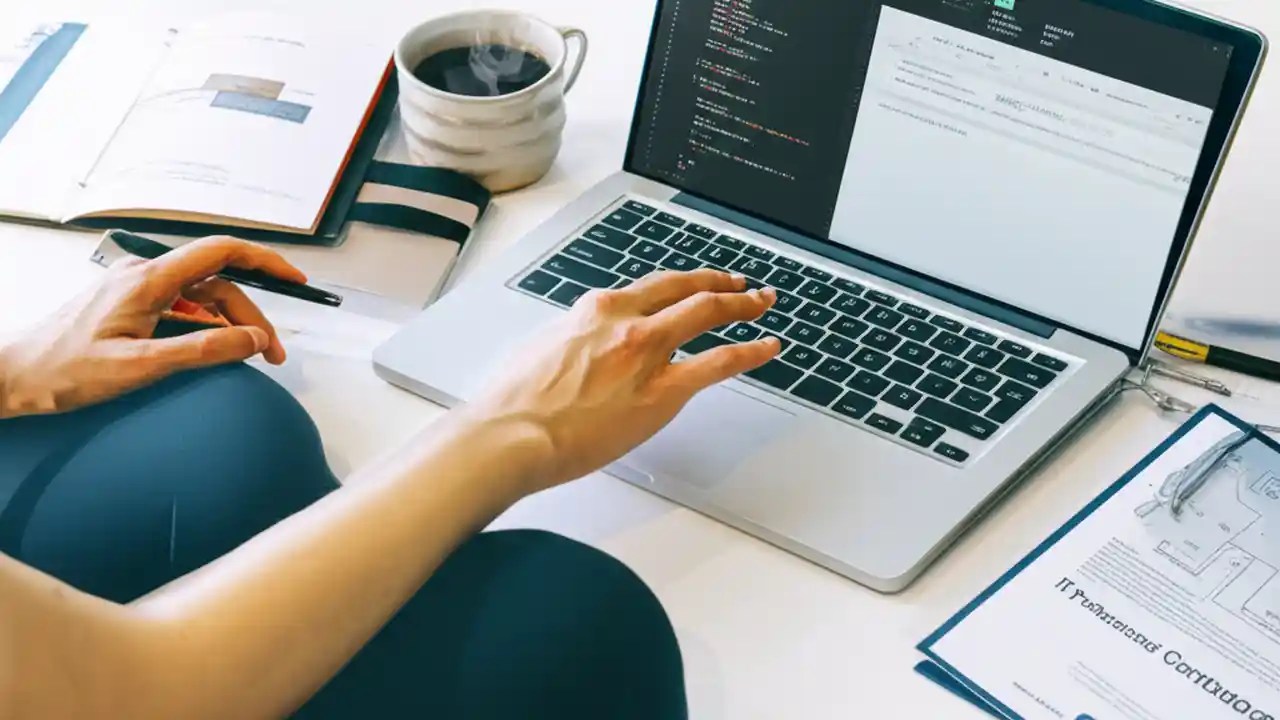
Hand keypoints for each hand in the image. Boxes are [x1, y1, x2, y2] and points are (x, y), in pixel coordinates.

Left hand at [0, 236, 305, 416]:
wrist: (12, 377)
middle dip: (252, 315)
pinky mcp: (129, 307)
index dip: (264, 260)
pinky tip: (213, 351)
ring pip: (202, 298)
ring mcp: (136, 291)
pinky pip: (182, 309)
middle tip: (271, 353)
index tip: (293, 278)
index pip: (221, 252)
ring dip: (231, 325)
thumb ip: (202, 350)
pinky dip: (206, 328)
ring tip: (248, 357)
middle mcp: (143, 277)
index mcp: (148, 281)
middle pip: (218, 283)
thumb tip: (253, 339)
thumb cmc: (62, 372)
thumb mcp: (140, 366)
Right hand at [463, 270, 779, 491]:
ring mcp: (646, 352)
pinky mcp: (661, 390)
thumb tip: (581, 348)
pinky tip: (767, 348)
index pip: (652, 287)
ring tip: (763, 304)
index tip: (698, 283)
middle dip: (722, 284)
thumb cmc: (513, 404)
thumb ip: (573, 342)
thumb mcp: (541, 351)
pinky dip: (750, 351)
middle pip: (686, 290)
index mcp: (594, 310)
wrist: (511, 434)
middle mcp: (625, 321)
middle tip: (745, 286)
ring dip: (742, 306)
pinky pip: (719, 362)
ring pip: (708, 314)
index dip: (684, 282)